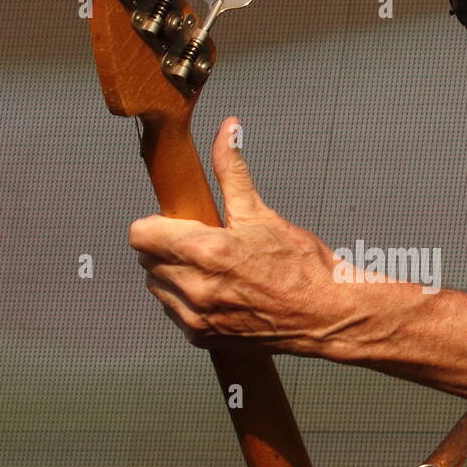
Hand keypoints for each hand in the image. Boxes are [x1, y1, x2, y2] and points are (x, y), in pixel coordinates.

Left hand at [128, 117, 352, 354]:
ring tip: (213, 270)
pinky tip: (218, 292)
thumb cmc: (302, 268)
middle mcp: (195, 288)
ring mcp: (196, 316)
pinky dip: (187, 301)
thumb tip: (227, 130)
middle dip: (168, 247)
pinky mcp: (201, 336)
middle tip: (202, 244)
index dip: (157, 224)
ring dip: (174, 275)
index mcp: (206, 252)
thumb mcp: (261, 213)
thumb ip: (232, 170)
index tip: (178, 223)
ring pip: (158, 287)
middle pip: (147, 260)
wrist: (325, 315)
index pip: (141, 235)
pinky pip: (174, 312)